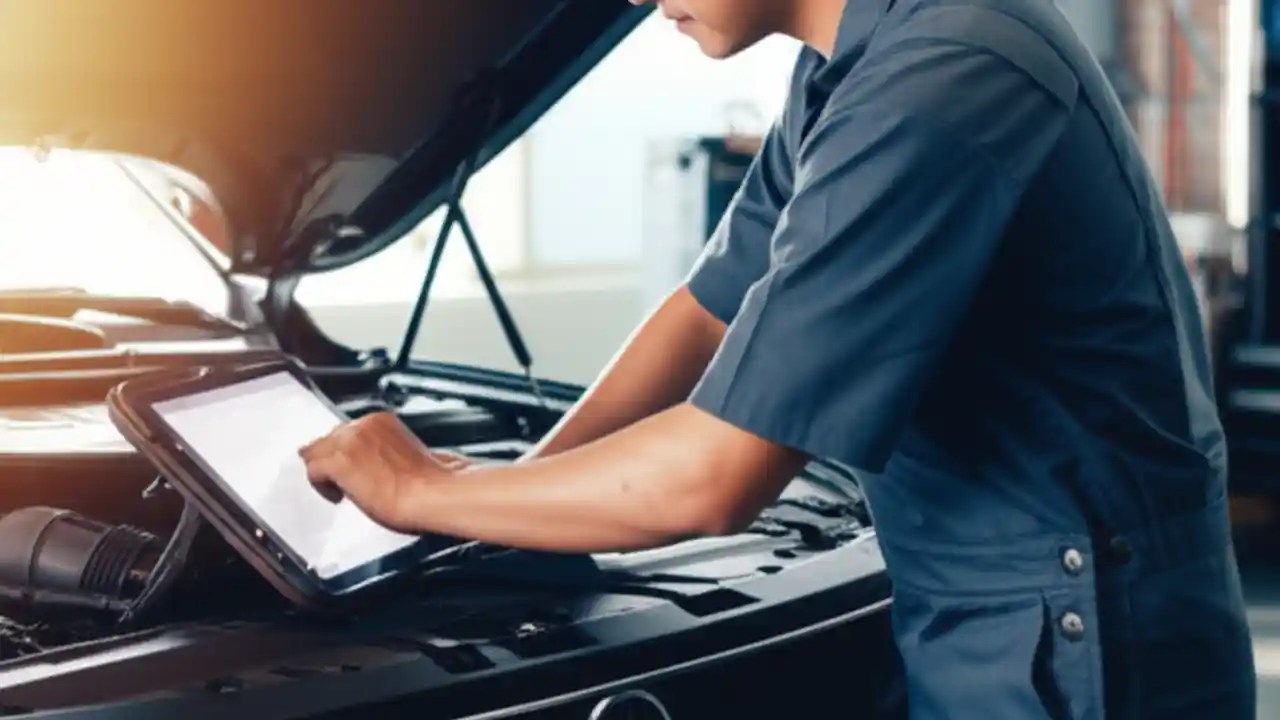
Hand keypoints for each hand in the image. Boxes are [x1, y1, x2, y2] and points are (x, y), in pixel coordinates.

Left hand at [298, 411, 450, 531]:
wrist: (434, 494)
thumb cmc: (431, 484)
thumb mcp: (409, 457)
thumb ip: (387, 453)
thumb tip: (378, 467)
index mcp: (382, 421)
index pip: (348, 431)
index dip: (346, 451)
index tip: (353, 468)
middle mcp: (362, 425)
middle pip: (328, 439)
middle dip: (332, 458)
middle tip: (342, 482)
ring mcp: (349, 442)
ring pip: (316, 453)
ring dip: (325, 471)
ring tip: (339, 491)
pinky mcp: (339, 463)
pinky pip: (314, 471)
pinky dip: (320, 486)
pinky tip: (336, 497)